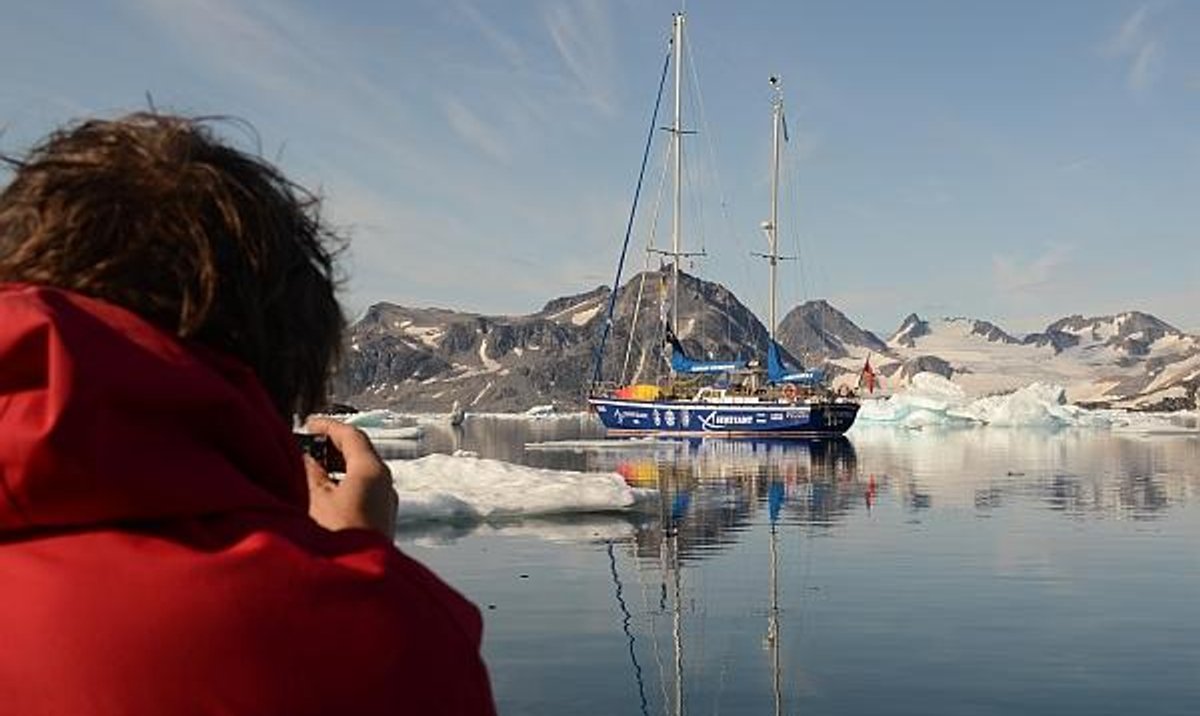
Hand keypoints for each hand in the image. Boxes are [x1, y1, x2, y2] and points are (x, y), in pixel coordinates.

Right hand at [303, 417, 397, 536]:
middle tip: (307, 445)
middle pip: (360, 454)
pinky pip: (363, 493)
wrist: (358, 582)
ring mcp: (387, 504)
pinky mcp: (382, 523)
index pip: (353, 436)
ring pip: (362, 475)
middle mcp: (386, 484)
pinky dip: (343, 485)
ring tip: (309, 471)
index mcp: (372, 472)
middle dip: (332, 448)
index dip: (329, 426)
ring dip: (336, 469)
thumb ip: (310, 474)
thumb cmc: (336, 537)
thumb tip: (306, 459)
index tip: (309, 423)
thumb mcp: (315, 500)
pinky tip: (322, 497)